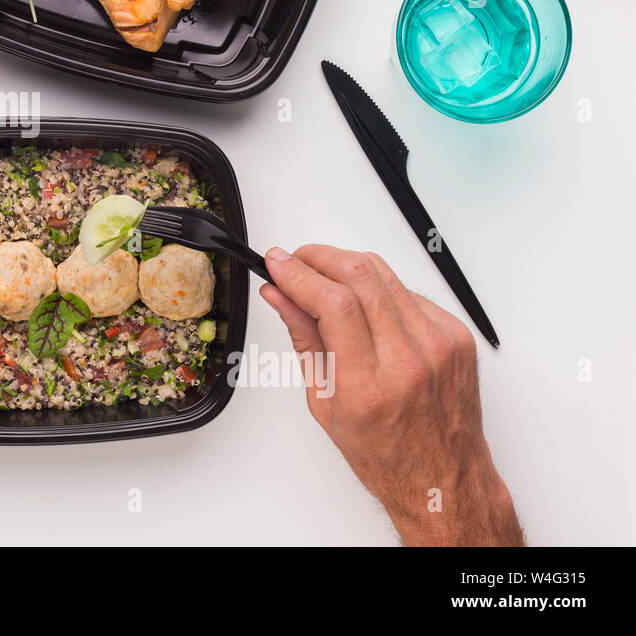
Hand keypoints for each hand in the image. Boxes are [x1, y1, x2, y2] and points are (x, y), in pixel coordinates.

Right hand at [260, 245, 522, 545]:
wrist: (443, 476)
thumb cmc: (386, 453)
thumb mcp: (325, 403)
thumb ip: (304, 339)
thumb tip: (280, 296)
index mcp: (370, 385)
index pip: (332, 303)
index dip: (297, 273)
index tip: (277, 264)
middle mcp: (409, 359)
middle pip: (359, 274)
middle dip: (317, 256)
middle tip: (295, 261)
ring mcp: (438, 344)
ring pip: (384, 273)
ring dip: (344, 266)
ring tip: (323, 279)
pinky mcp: (456, 334)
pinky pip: (407, 291)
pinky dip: (377, 289)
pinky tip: (365, 307)